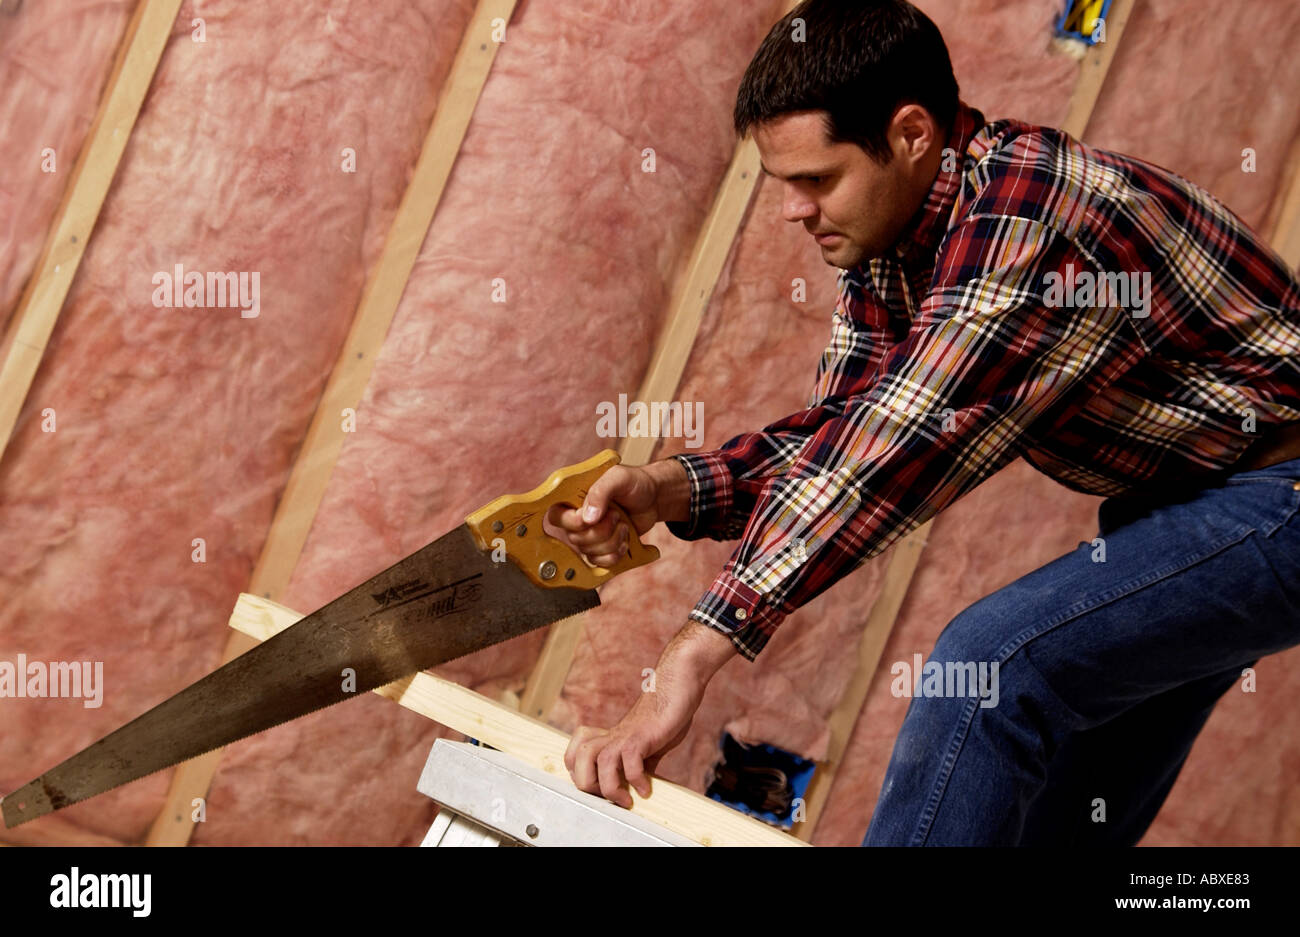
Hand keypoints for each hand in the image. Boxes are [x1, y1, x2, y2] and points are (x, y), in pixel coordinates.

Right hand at [545, 463, 660, 567]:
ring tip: (624, 525)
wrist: (654, 498)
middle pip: (575, 539)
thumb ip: (601, 492)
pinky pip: (600, 563)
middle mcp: (577, 518)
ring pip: (589, 552)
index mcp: (574, 498)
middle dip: (602, 531)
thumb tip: (588, 518)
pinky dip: (616, 554)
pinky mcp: (601, 549)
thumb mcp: (618, 478)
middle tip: (617, 515)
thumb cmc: (634, 483)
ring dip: (613, 541)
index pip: (556, 517)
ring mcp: (589, 535)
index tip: (594, 517)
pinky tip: (626, 541)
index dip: (574, 522)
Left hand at [564, 621, 735, 808]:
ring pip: (595, 760)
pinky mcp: (642, 734)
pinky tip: (647, 789)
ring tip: (625, 800)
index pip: (575, 753)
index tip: (601, 792)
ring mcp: (625, 734)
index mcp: (609, 737)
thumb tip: (640, 789)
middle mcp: (611, 735)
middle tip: (611, 797)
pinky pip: (629, 760)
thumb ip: (641, 764)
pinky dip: (636, 779)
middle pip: (576, 759)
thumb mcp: (649, 744)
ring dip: (608, 787)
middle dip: (587, 785)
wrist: (679, 684)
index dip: (580, 775)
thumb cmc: (665, 714)